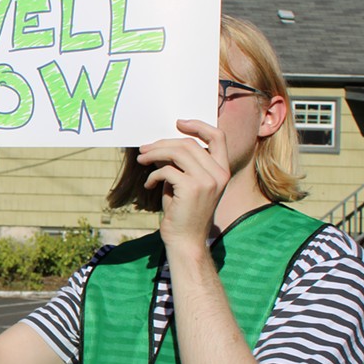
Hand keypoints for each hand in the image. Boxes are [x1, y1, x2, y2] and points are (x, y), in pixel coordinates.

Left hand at [135, 119, 231, 248]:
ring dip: (154, 154)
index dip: (198, 126)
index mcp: (223, 170)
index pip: (218, 137)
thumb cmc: (183, 212)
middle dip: (162, 143)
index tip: (178, 123)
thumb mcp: (185, 183)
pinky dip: (153, 176)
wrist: (185, 240)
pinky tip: (149, 186)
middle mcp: (219, 173)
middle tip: (144, 149)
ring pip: (177, 153)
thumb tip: (161, 144)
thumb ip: (181, 164)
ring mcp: (208, 180)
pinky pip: (167, 171)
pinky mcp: (192, 188)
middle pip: (189, 143)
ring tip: (141, 160)